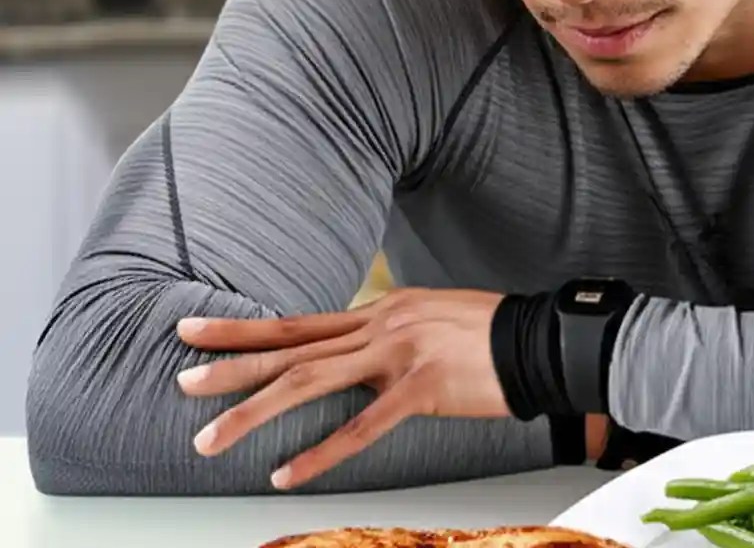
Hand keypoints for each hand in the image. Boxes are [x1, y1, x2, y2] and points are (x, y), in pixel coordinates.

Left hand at [175, 288, 508, 489]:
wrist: (541, 341)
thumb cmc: (491, 334)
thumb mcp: (430, 320)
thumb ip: (388, 336)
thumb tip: (358, 355)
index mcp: (381, 311)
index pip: (298, 321)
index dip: (243, 329)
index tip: (194, 329)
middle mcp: (380, 326)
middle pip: (291, 346)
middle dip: (231, 365)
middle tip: (181, 381)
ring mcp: (399, 354)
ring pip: (310, 380)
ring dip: (254, 412)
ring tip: (210, 439)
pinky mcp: (422, 389)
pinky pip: (362, 428)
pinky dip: (320, 453)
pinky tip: (287, 473)